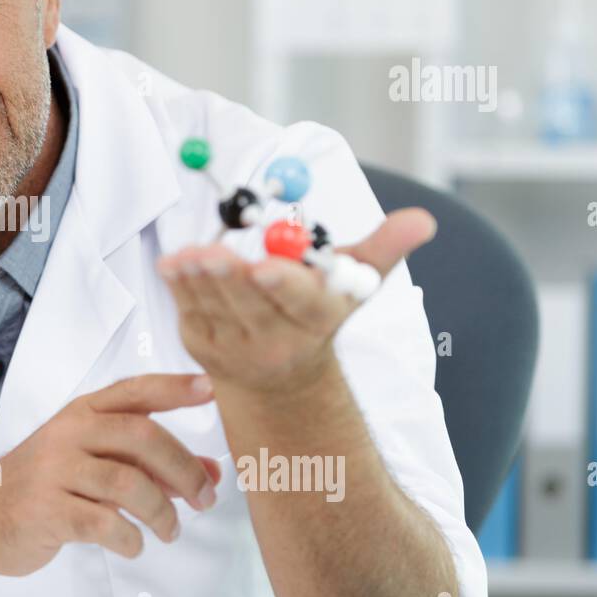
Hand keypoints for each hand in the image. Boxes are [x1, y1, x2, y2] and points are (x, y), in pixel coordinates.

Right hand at [0, 373, 222, 577]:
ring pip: (128, 483)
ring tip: (170, 531)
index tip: (211, 389)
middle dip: (183, 469)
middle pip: (141, 437)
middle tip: (205, 498)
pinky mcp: (47, 510)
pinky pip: (104, 523)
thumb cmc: (44, 489)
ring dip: (161, 512)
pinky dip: (129, 538)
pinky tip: (133, 545)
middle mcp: (68, 434)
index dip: (174, 388)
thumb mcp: (94, 466)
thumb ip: (151, 466)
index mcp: (81, 414)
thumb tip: (210, 474)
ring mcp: (55, 470)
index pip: (134, 392)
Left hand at [156, 208, 436, 395]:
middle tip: (209, 252)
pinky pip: (189, 311)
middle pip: (249, 304)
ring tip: (187, 255)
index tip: (263, 267)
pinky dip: (180, 286)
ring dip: (197, 279)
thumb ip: (383, 249)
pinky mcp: (201, 347)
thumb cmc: (317, 312)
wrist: (279, 375)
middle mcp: (276, 341)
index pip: (300, 302)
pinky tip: (174, 266)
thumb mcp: (354, 284)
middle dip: (228, 277)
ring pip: (214, 306)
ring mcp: (234, 349)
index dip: (281, 285)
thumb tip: (422, 220)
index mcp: (316, 320)